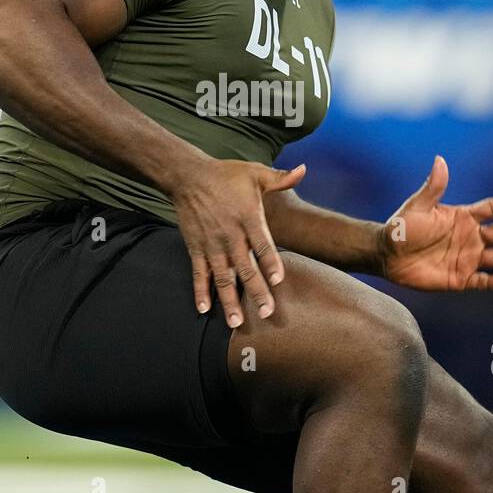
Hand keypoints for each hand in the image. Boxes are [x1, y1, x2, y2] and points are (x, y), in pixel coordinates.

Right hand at [170, 158, 306, 327]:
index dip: (270, 263)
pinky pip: (199, 273)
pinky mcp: (196, 247)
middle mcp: (230, 234)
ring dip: (229, 300)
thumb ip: (280, 178)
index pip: (262, 244)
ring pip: (222, 277)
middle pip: (245, 267)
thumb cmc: (226, 175)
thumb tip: (303, 170)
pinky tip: (204, 310)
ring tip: (236, 323)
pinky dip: (200, 291)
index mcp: (248, 217)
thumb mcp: (255, 172)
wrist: (188, 176)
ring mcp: (211, 244)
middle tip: (266, 313)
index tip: (278, 281)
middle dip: (255, 292)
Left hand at [380, 155, 492, 290]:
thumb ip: (433, 187)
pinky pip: (480, 281)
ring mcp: (467, 258)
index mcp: (463, 217)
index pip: (492, 209)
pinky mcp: (459, 278)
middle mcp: (470, 237)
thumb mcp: (418, 206)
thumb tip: (440, 160)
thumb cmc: (403, 227)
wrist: (387, 254)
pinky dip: (492, 282)